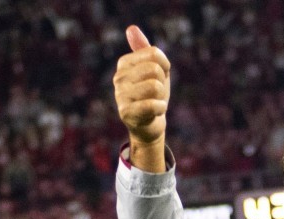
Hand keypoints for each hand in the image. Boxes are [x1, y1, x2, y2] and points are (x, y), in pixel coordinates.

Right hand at [114, 26, 171, 151]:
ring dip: (161, 98)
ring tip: (153, 103)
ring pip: (155, 86)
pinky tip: (153, 112)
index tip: (159, 78)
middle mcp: (119, 77)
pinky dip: (160, 109)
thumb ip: (146, 50)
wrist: (149, 125)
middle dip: (162, 84)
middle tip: (156, 94)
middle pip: (155, 69)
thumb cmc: (153, 95)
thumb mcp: (154, 70)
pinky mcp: (125, 113)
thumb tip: (131, 28)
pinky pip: (152, 104)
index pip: (155, 53)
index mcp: (125, 63)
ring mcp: (120, 95)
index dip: (165, 67)